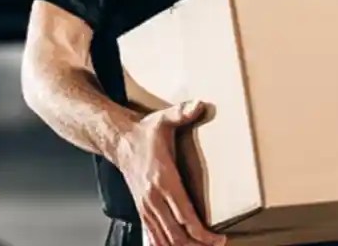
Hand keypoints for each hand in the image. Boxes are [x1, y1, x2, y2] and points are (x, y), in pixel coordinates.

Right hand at [115, 101, 224, 245]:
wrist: (118, 140)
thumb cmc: (144, 133)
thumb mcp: (164, 120)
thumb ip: (182, 113)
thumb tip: (200, 105)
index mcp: (164, 180)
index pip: (185, 217)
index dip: (203, 234)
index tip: (219, 238)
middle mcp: (153, 198)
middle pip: (176, 236)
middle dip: (198, 245)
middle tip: (216, 244)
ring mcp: (146, 206)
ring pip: (164, 240)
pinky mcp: (141, 209)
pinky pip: (153, 236)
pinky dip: (166, 245)